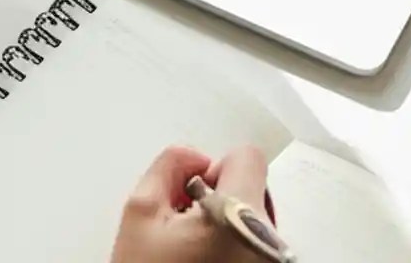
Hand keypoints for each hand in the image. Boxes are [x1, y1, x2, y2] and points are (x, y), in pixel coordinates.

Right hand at [111, 145, 273, 262]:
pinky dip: (238, 249)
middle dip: (221, 199)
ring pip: (258, 218)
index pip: (247, 157)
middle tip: (188, 229)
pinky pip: (261, 246)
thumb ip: (169, 166)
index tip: (196, 193)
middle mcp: (271, 243)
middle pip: (255, 188)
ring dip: (230, 226)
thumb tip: (191, 158)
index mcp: (240, 219)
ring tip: (197, 253)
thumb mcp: (140, 213)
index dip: (214, 169)